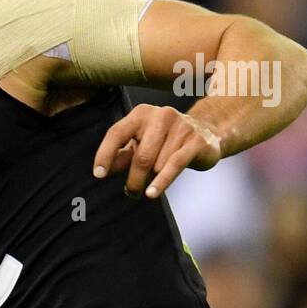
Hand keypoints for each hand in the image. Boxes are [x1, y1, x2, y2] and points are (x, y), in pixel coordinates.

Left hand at [92, 104, 221, 198]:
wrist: (207, 132)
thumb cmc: (165, 140)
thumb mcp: (140, 144)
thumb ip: (122, 155)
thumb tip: (104, 170)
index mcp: (141, 114)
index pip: (117, 133)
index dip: (105, 154)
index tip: (99, 174)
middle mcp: (160, 115)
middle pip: (140, 156)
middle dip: (133, 179)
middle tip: (131, 192)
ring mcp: (181, 126)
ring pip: (158, 164)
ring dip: (153, 179)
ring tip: (153, 183)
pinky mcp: (196, 141)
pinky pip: (175, 165)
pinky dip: (162, 182)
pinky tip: (152, 193)